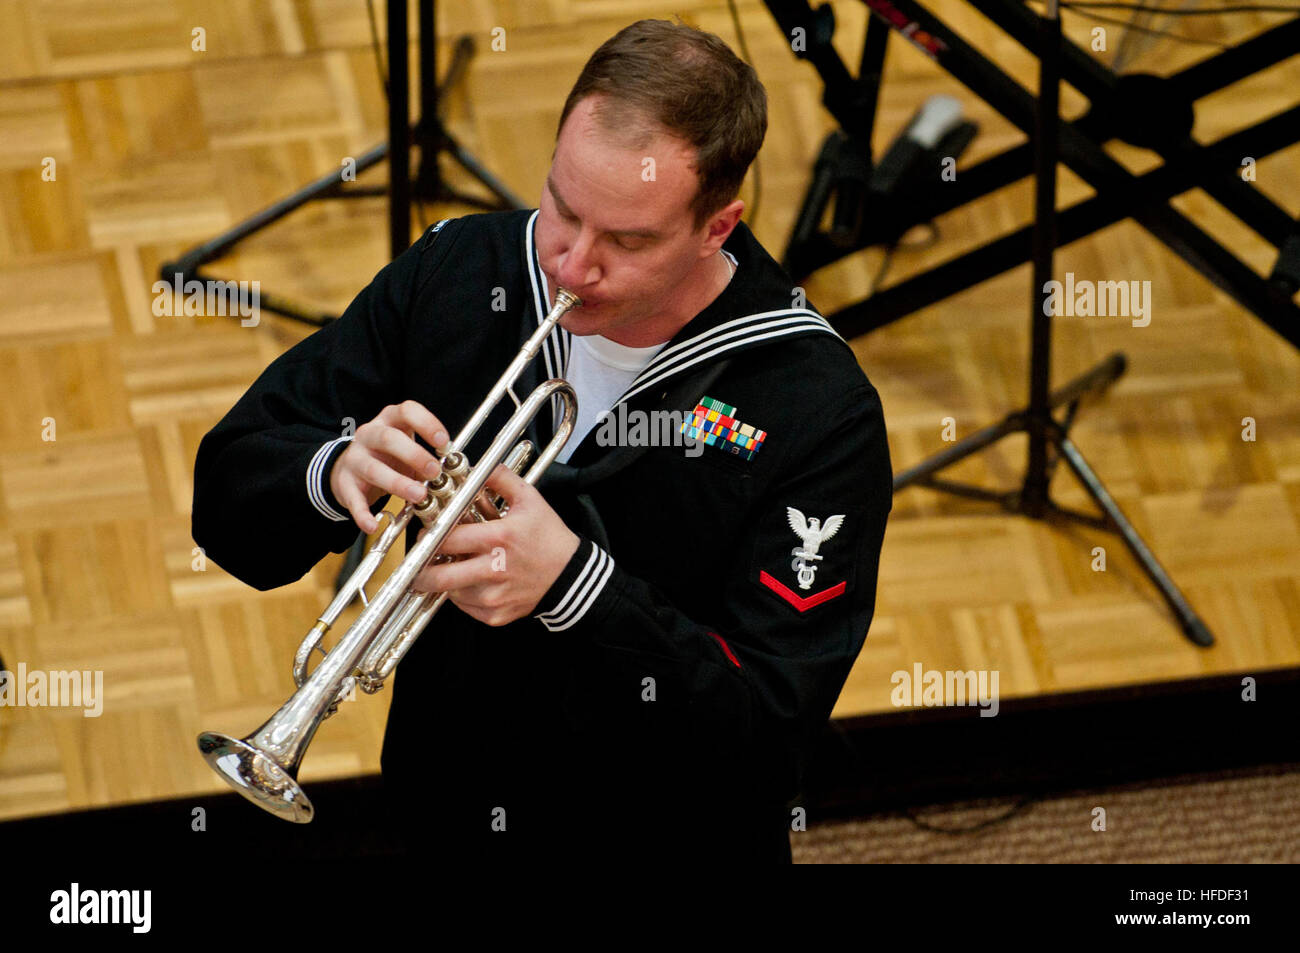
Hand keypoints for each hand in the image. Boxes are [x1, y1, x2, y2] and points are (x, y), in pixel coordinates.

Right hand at [329, 401, 449, 533]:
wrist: (349, 468)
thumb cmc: (388, 457)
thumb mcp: (408, 449)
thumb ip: (428, 459)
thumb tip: (454, 474)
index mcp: (389, 421)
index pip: (406, 411)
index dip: (426, 424)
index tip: (444, 443)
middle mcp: (369, 435)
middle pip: (388, 438)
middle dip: (414, 455)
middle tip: (434, 472)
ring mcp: (355, 458)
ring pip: (373, 468)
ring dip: (398, 483)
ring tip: (419, 496)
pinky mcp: (345, 484)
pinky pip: (353, 499)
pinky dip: (362, 513)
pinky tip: (373, 525)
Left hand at [412, 466, 580, 626]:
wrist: (571, 575)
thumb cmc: (549, 537)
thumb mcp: (529, 499)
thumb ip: (500, 478)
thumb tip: (476, 465)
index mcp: (498, 538)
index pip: (446, 539)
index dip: (429, 536)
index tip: (425, 535)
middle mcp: (493, 570)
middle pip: (439, 576)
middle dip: (421, 570)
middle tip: (420, 562)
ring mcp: (494, 596)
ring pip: (450, 593)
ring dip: (446, 581)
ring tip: (453, 569)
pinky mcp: (496, 615)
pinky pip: (465, 608)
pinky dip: (463, 596)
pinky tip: (472, 583)